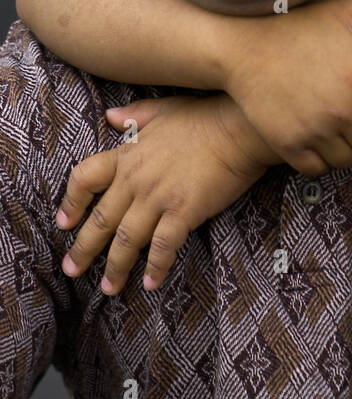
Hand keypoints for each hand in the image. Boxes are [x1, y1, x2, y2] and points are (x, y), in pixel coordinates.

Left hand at [57, 93, 270, 293]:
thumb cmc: (206, 116)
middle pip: (100, 220)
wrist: (240, 127)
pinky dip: (156, 267)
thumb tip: (110, 116)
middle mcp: (136, 179)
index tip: (64, 223)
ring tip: (109, 289)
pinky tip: (151, 283)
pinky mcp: (184, 211)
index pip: (85, 178)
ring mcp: (158, 197)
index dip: (71, 202)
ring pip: (127, 240)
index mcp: (128, 155)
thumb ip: (134, 115)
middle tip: (71, 271)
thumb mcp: (164, 109)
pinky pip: (164, 246)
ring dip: (116, 267)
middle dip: (83, 250)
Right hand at [221, 0, 351, 175]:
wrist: (241, 47)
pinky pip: (319, 169)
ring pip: (349, 160)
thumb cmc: (296, 27)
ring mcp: (313, 130)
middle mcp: (339, 110)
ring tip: (346, 129)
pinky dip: (324, 159)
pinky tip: (322, 139)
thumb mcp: (341, 12)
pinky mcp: (288, 144)